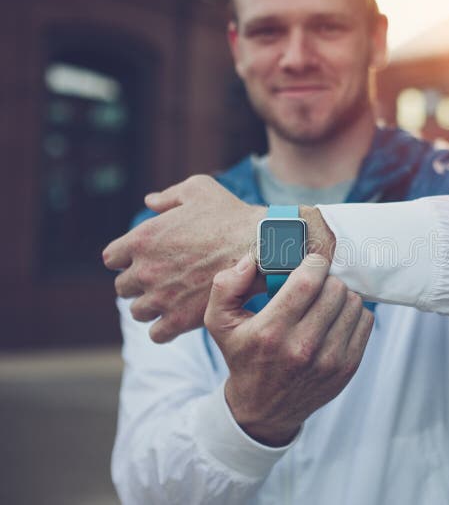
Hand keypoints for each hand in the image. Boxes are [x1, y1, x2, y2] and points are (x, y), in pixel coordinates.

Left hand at [103, 175, 264, 342]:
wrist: (261, 247)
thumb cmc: (232, 215)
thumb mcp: (199, 189)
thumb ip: (169, 196)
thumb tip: (150, 201)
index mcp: (142, 238)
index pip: (112, 258)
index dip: (127, 259)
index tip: (145, 260)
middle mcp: (145, 270)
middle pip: (123, 287)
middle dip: (139, 284)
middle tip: (162, 280)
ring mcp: (161, 297)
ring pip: (138, 311)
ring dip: (151, 307)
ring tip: (172, 300)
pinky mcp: (181, 319)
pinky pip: (157, 334)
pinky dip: (165, 329)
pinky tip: (180, 318)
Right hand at [204, 254, 373, 445]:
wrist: (263, 409)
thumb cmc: (243, 358)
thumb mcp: (220, 323)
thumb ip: (226, 286)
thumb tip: (252, 260)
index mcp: (271, 332)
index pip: (308, 281)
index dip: (313, 264)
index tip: (309, 264)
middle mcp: (302, 347)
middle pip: (335, 289)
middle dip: (325, 280)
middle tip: (315, 285)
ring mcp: (329, 360)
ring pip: (353, 302)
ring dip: (340, 296)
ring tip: (324, 303)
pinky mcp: (347, 368)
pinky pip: (365, 321)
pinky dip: (353, 314)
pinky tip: (335, 319)